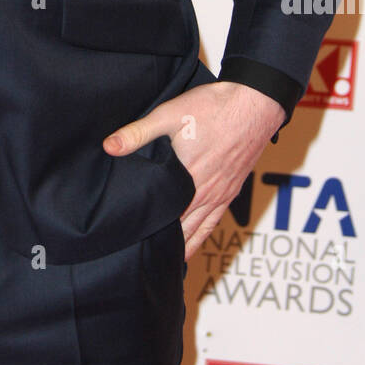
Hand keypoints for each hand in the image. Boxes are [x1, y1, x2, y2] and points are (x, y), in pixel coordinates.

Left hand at [103, 81, 284, 260]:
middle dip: (162, 239)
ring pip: (199, 229)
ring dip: (182, 244)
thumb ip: (138, 133)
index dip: (148, 228)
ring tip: (164, 260)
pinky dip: (202, 235)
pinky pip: (215, 221)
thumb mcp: (169, 115)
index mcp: (189, 179)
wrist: (254, 104)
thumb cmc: (213, 108)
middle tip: (141, 255)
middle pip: (181, 227)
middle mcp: (206, 193)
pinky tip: (195, 241)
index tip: (130, 240)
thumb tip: (109, 147)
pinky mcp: (233, 189)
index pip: (164, 215)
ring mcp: (222, 193)